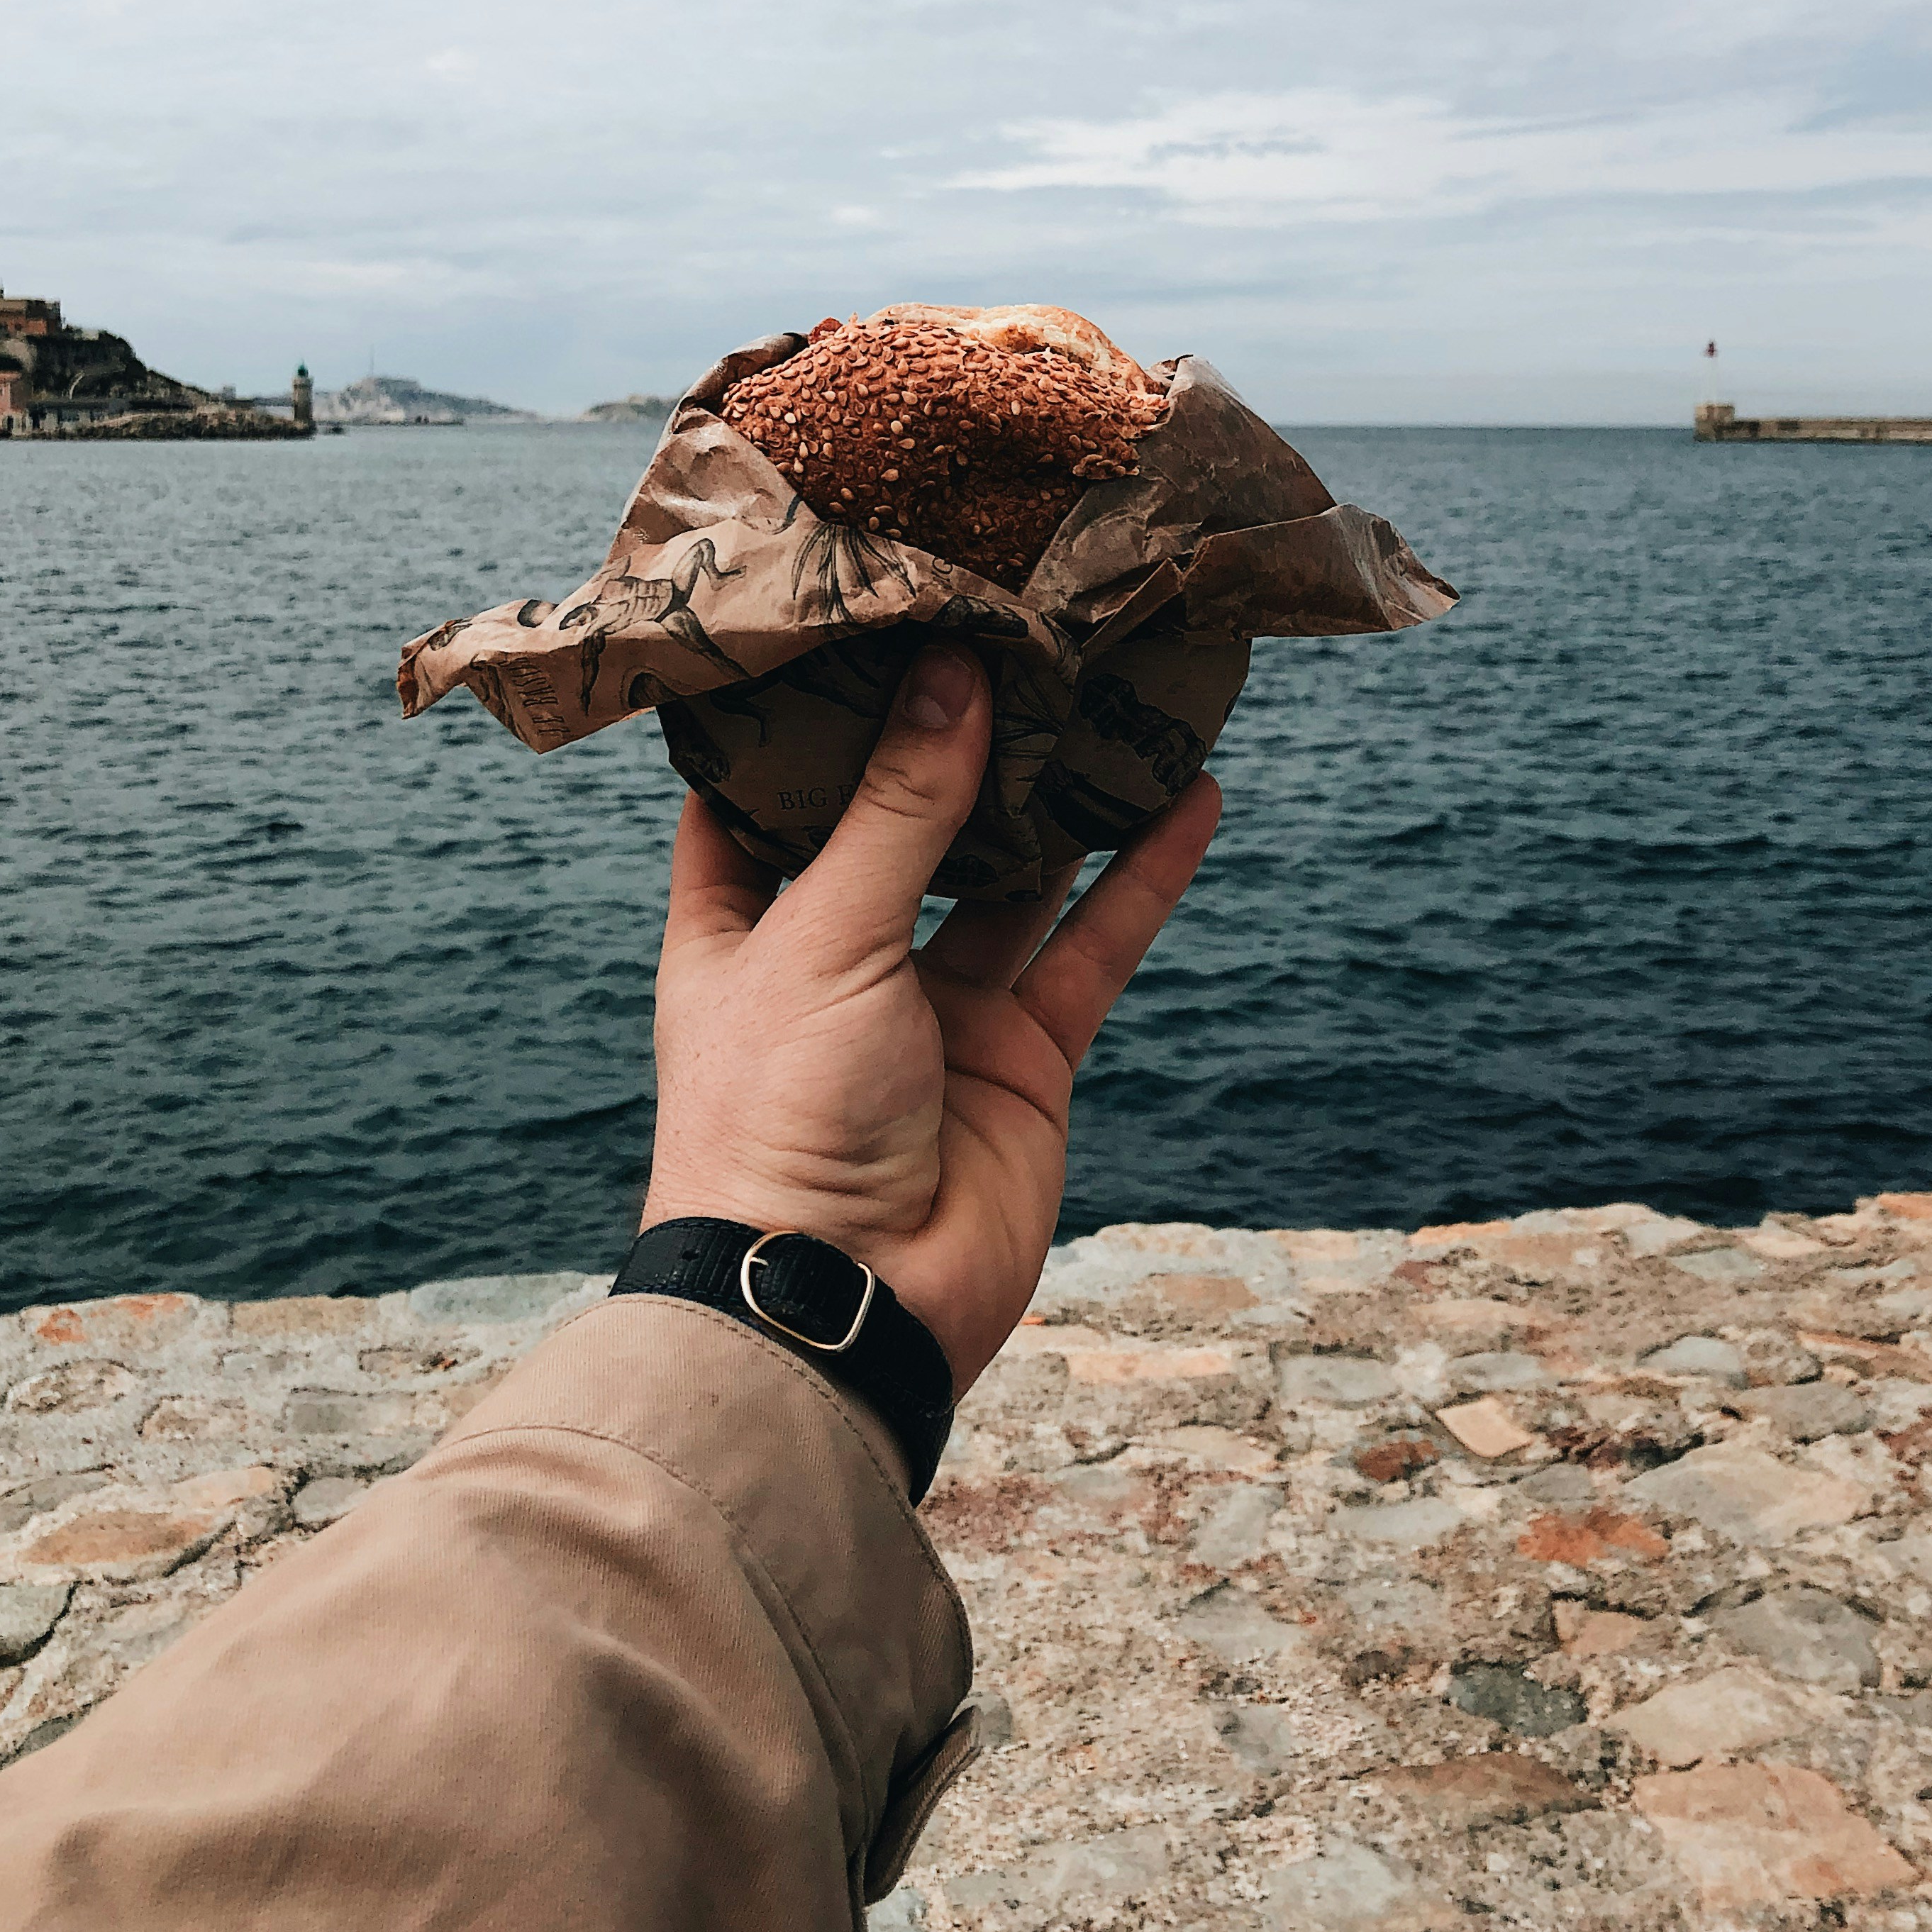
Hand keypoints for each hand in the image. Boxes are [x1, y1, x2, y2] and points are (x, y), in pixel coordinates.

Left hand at [641, 642, 1220, 1394]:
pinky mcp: (1022, 1058)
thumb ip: (896, 807)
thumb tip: (954, 673)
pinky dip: (1143, 876)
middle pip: (900, 821)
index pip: (754, 797)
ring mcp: (934, 1009)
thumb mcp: (823, 938)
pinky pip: (1091, 949)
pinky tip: (1191, 798)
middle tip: (1007, 630)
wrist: (841, 1310)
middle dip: (951, 739)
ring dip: (1057, 795)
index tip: (844, 620)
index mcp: (740, 928)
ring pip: (1010, 875)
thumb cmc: (777, 1120)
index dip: (795, 718)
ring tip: (1108, 687)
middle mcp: (835, 957)